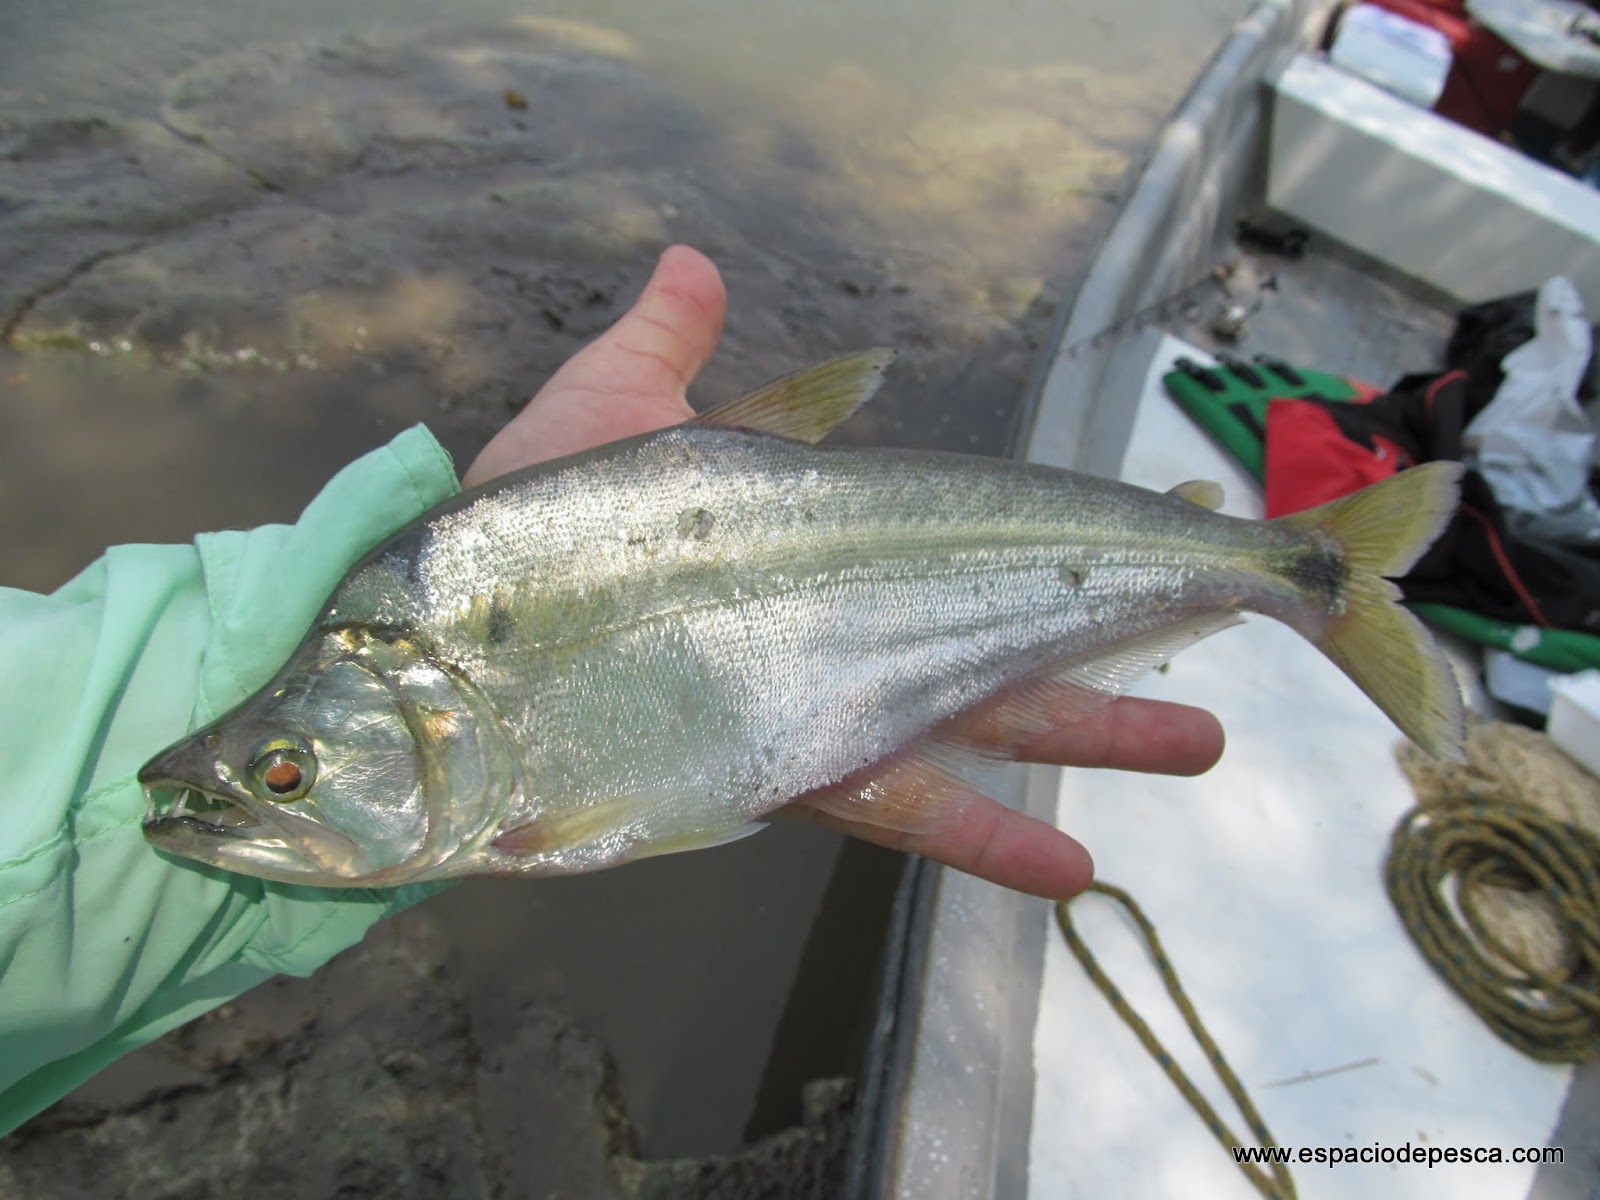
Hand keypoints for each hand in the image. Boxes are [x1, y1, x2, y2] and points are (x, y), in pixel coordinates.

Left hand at [465, 246, 1224, 898]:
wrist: (441, 663)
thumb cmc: (528, 527)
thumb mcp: (611, 405)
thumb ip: (670, 342)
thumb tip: (696, 261)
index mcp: (822, 544)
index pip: (961, 538)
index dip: (1056, 538)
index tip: (1154, 532)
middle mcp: (838, 627)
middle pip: (1000, 641)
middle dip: (1111, 657)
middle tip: (1215, 661)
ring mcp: (821, 702)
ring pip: (983, 725)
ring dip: (1092, 738)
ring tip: (1197, 744)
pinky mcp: (787, 771)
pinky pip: (904, 807)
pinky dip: (988, 840)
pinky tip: (1073, 871)